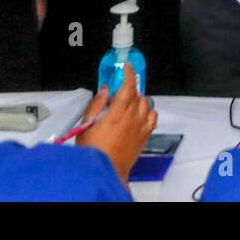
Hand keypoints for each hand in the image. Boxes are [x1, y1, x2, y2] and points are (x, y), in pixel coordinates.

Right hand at [76, 65, 156, 183]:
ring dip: (138, 100)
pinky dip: (148, 112)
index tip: (127, 67)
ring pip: (147, 104)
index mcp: (117, 113)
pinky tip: (139, 115)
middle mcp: (132, 118)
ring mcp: (141, 127)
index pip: (128, 86)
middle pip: (137, 94)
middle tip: (117, 96)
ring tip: (127, 106)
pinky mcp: (145, 136)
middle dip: (128, 90)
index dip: (129, 74)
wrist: (106, 171)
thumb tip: (105, 90)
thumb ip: (96, 105)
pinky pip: (153, 117)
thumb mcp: (87, 125)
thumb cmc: (94, 151)